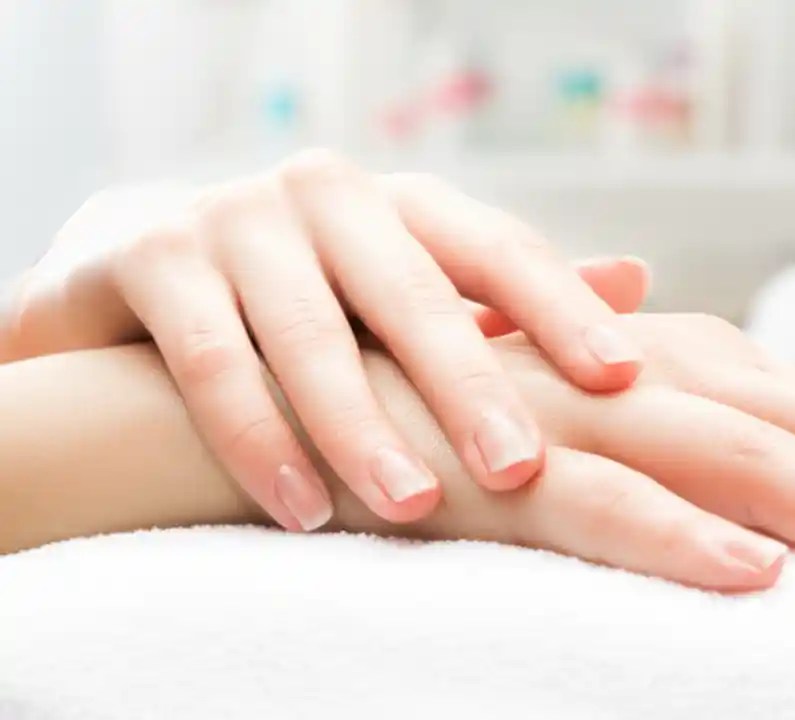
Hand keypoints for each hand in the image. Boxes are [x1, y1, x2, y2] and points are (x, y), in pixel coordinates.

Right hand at [2, 150, 650, 532]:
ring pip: (310, 334)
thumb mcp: (410, 283)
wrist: (142, 264)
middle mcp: (330, 193)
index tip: (624, 378)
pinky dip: (256, 436)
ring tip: (410, 507)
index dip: (562, 310)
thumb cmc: (311, 290)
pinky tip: (301, 508)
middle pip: (414, 294)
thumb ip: (509, 295)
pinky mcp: (152, 254)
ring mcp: (238, 216)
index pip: (499, 249)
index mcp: (407, 203)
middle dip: (469, 387)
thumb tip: (636, 281)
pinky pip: (211, 356)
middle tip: (520, 470)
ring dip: (361, 428)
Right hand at [328, 313, 794, 589]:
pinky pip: (597, 504)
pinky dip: (674, 537)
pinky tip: (755, 579)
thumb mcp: (601, 423)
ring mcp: (588, 413)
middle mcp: (667, 376)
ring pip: (747, 459)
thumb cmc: (463, 412)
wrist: (286, 382)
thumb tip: (774, 490)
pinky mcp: (499, 461)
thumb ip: (689, 435)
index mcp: (703, 370)